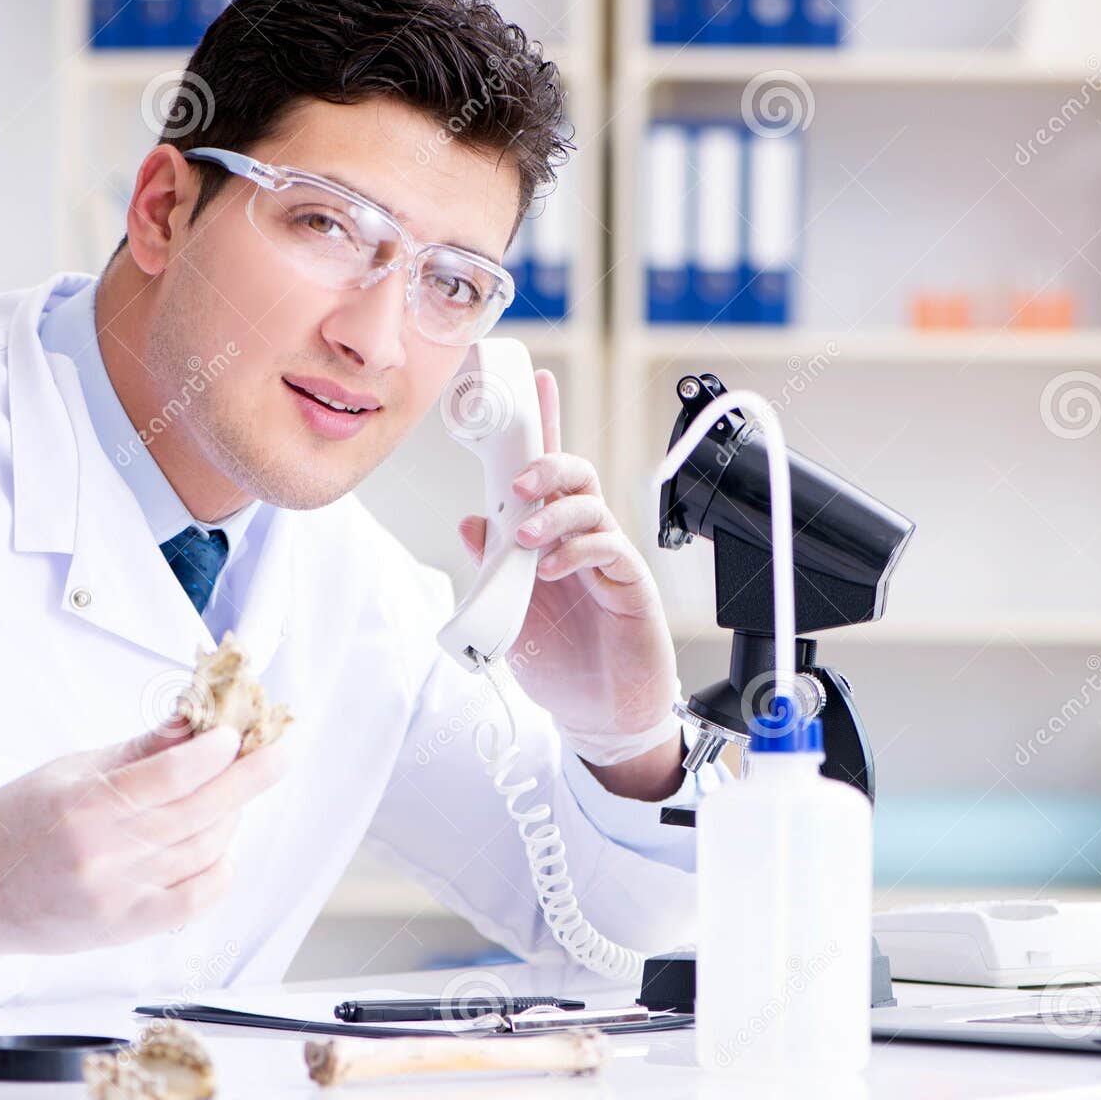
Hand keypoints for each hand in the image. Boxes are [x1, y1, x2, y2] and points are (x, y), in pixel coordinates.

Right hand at [0, 723, 286, 970]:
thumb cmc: (11, 823)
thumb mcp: (70, 769)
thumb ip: (139, 750)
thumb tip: (193, 722)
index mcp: (87, 806)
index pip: (174, 773)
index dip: (215, 750)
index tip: (236, 732)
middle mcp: (106, 854)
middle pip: (202, 810)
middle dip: (250, 776)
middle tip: (279, 752)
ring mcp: (120, 896)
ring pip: (204, 849)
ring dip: (232, 816)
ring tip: (237, 792)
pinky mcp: (126, 927)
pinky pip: (195, 898)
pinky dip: (219, 868)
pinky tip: (222, 845)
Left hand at [459, 369, 681, 795]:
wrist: (596, 715)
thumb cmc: (560, 662)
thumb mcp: (510, 611)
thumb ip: (492, 566)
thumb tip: (470, 521)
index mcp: (549, 538)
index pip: (546, 474)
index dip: (543, 426)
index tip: (534, 384)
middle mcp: (581, 540)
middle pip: (576, 474)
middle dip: (548, 463)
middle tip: (521, 480)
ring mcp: (608, 560)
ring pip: (591, 505)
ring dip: (554, 511)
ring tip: (525, 535)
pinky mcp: (630, 585)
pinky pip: (609, 549)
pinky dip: (576, 550)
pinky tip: (552, 569)